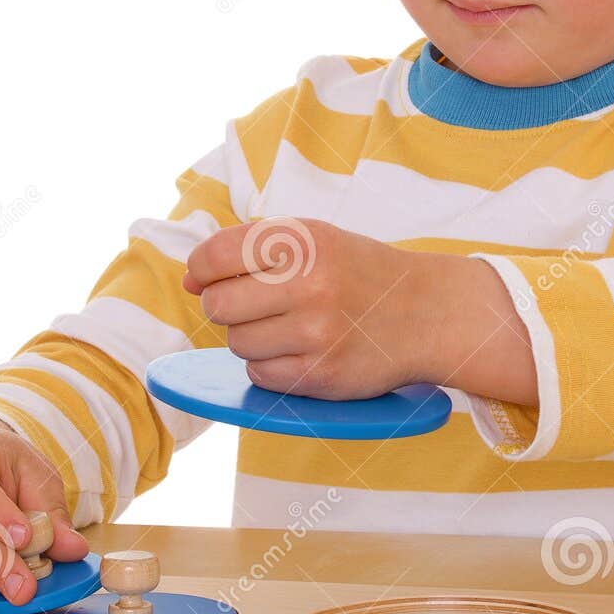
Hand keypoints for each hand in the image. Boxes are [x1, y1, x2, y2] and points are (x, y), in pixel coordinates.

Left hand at [181, 217, 449, 399]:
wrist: (425, 312)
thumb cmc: (357, 272)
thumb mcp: (313, 239)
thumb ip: (250, 249)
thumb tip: (188, 279)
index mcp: (303, 241)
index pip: (215, 255)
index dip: (200, 269)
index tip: (205, 276)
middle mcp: (309, 284)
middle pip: (218, 305)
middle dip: (223, 306)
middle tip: (250, 304)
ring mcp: (316, 333)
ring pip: (237, 343)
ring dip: (250, 337)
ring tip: (286, 326)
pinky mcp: (320, 374)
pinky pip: (259, 374)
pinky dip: (269, 365)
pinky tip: (299, 350)